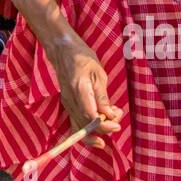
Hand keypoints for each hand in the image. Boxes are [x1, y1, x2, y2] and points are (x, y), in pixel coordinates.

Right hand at [43, 32, 122, 146]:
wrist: (62, 51)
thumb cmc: (82, 58)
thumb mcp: (98, 73)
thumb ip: (102, 96)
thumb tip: (110, 115)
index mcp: (79, 90)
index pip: (90, 116)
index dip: (104, 126)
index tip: (117, 125)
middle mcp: (71, 101)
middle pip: (86, 125)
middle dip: (105, 127)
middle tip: (118, 116)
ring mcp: (67, 104)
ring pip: (80, 127)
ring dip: (98, 129)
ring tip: (111, 119)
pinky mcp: (67, 105)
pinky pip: (76, 123)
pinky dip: (88, 128)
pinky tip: (99, 125)